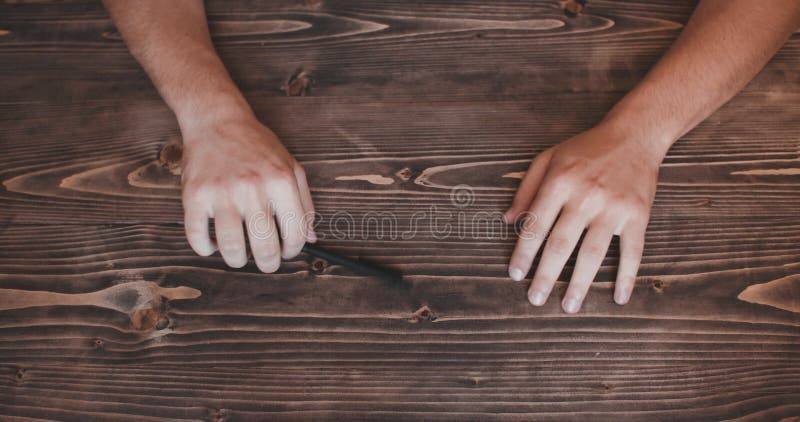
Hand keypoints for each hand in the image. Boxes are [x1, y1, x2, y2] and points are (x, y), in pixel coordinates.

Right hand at [180, 115, 315, 272]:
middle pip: (264, 248)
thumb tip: (310, 238)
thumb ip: (305, 203)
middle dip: (268, 264)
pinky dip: (205, 248)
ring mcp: (221, 192)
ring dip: (237, 260)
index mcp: (281, 182)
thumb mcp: (292, 167)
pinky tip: (213, 243)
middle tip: (266, 263)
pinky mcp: (194, 195)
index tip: (286, 252)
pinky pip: (197, 237)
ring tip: (239, 255)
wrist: (217, 120)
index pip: (294, 234)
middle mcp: (252, 188)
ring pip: (231, 249)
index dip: (292, 251)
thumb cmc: (257, 145)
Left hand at [504, 123, 662, 312]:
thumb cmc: (586, 149)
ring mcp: (613, 207)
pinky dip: (626, 276)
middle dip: (545, 275)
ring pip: (592, 253)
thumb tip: (508, 220)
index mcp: (559, 182)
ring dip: (580, 283)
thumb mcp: (549, 158)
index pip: (536, 225)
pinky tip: (619, 297)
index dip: (523, 252)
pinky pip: (632, 251)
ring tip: (570, 306)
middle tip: (535, 299)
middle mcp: (585, 196)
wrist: (634, 135)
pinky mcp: (638, 215)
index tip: (515, 274)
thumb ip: (526, 189)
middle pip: (561, 244)